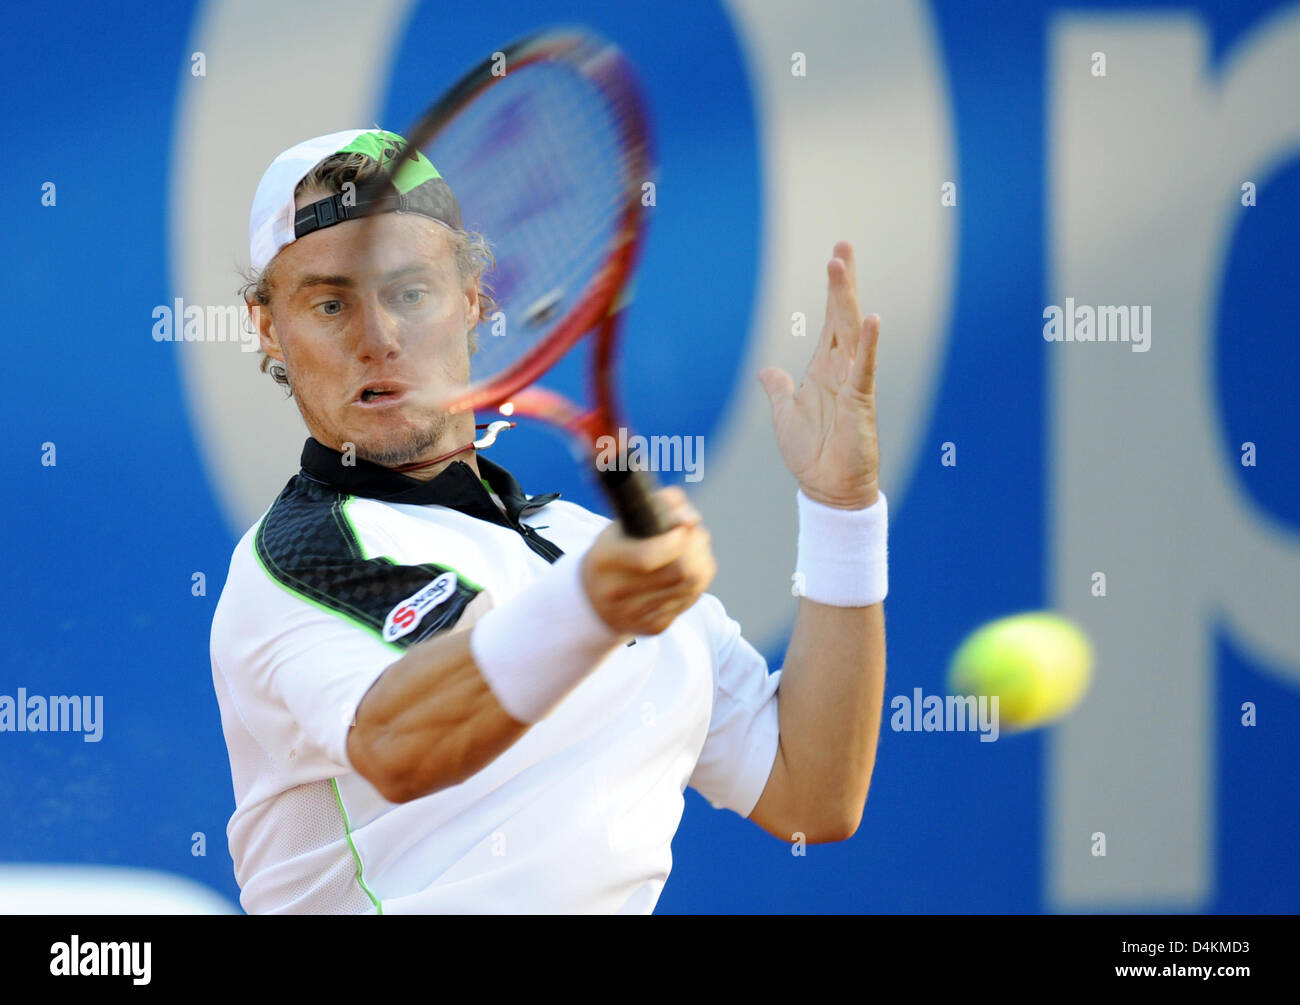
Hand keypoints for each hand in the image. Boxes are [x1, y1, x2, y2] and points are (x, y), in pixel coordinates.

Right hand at [580, 487, 715, 635]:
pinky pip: (690, 600)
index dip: (676, 540)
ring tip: (698, 546)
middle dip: (697, 547)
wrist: (593, 600)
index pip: (648, 557)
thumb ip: (656, 507)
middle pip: (678, 572)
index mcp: (604, 562)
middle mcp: (617, 592)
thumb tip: (689, 517)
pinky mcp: (653, 627)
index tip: (684, 525)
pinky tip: (692, 568)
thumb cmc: (614, 553)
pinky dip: (699, 581)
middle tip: (697, 532)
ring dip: (703, 561)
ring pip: (691, 586)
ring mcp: (635, 614)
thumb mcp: (622, 525)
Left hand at [758, 240, 880, 509]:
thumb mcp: (786, 415)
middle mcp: (840, 370)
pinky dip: (870, 345)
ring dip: (846, 299)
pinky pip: (865, 369)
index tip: (837, 256)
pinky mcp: (860, 402)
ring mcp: (853, 383)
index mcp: (823, 370)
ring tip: (842, 265)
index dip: (833, 290)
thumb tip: (766, 372)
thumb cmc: (811, 454)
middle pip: (843, 316)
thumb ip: (779, 389)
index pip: (830, 321)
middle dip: (842, 282)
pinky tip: (872, 320)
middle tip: (842, 244)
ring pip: (852, 332)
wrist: (828, 489)